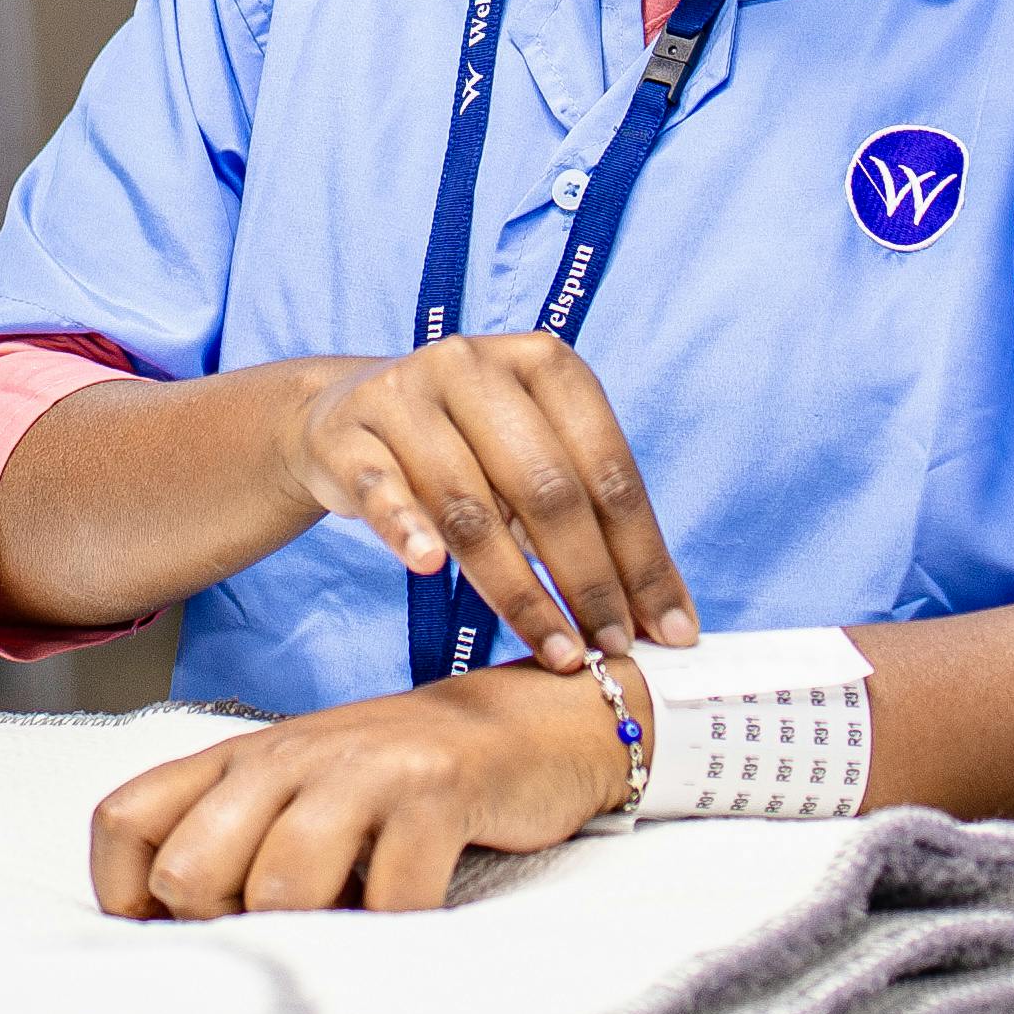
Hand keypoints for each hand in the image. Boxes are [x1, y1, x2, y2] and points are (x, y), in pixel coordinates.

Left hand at [91, 667, 637, 916]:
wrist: (529, 728)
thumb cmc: (396, 784)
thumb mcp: (298, 796)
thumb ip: (232, 844)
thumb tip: (167, 939)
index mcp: (237, 758)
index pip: (123, 822)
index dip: (129, 900)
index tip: (183, 937)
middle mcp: (284, 756)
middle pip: (188, 873)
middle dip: (225, 929)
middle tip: (283, 930)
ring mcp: (359, 770)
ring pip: (278, 888)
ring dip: (310, 934)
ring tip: (348, 925)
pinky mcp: (435, 791)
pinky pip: (390, 897)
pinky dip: (395, 930)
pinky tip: (408, 917)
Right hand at [282, 333, 695, 673]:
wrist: (346, 412)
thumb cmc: (468, 447)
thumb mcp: (533, 460)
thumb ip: (593, 523)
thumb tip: (667, 618)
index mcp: (544, 364)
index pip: (608, 469)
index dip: (641, 555)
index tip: (667, 628)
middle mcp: (475, 366)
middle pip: (547, 488)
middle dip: (588, 579)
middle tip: (612, 650)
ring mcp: (406, 396)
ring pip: (471, 506)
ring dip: (518, 591)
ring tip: (556, 649)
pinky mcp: (349, 436)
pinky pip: (383, 491)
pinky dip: (406, 529)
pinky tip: (428, 568)